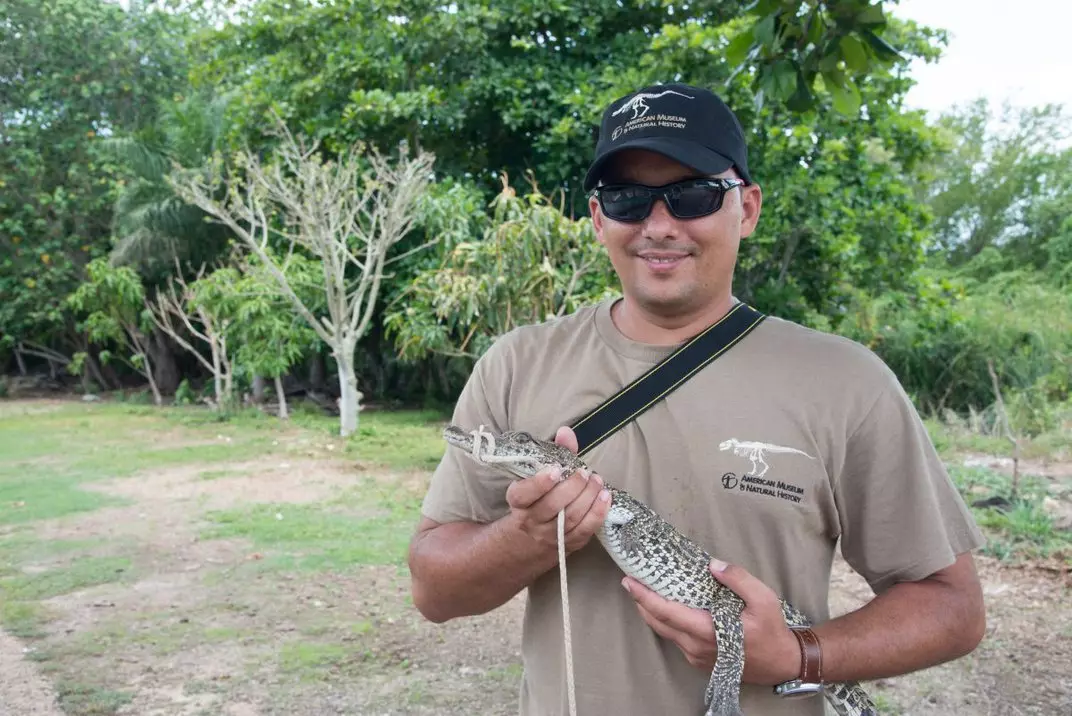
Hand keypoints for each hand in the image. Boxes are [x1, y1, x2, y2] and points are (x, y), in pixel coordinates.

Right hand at [505, 426, 611, 553]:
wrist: (524, 544)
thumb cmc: (532, 502)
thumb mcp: (534, 478)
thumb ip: (553, 453)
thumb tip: (566, 431)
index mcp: (518, 503)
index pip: (523, 495)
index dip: (539, 483)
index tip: (555, 469)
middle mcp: (532, 521)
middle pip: (552, 507)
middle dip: (572, 488)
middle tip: (584, 473)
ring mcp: (549, 536)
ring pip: (569, 519)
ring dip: (587, 498)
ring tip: (597, 482)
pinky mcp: (567, 545)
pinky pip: (583, 532)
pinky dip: (597, 514)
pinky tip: (606, 498)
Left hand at [622, 559, 801, 684]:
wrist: (783, 664)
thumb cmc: (772, 632)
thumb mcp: (764, 600)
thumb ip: (739, 580)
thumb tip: (714, 565)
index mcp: (707, 631)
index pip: (667, 612)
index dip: (645, 597)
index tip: (629, 582)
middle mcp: (696, 647)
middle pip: (658, 623)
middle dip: (641, 602)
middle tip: (630, 582)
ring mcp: (696, 656)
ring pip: (665, 633)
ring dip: (652, 613)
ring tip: (644, 592)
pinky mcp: (699, 660)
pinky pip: (675, 639)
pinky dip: (666, 622)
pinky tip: (666, 609)